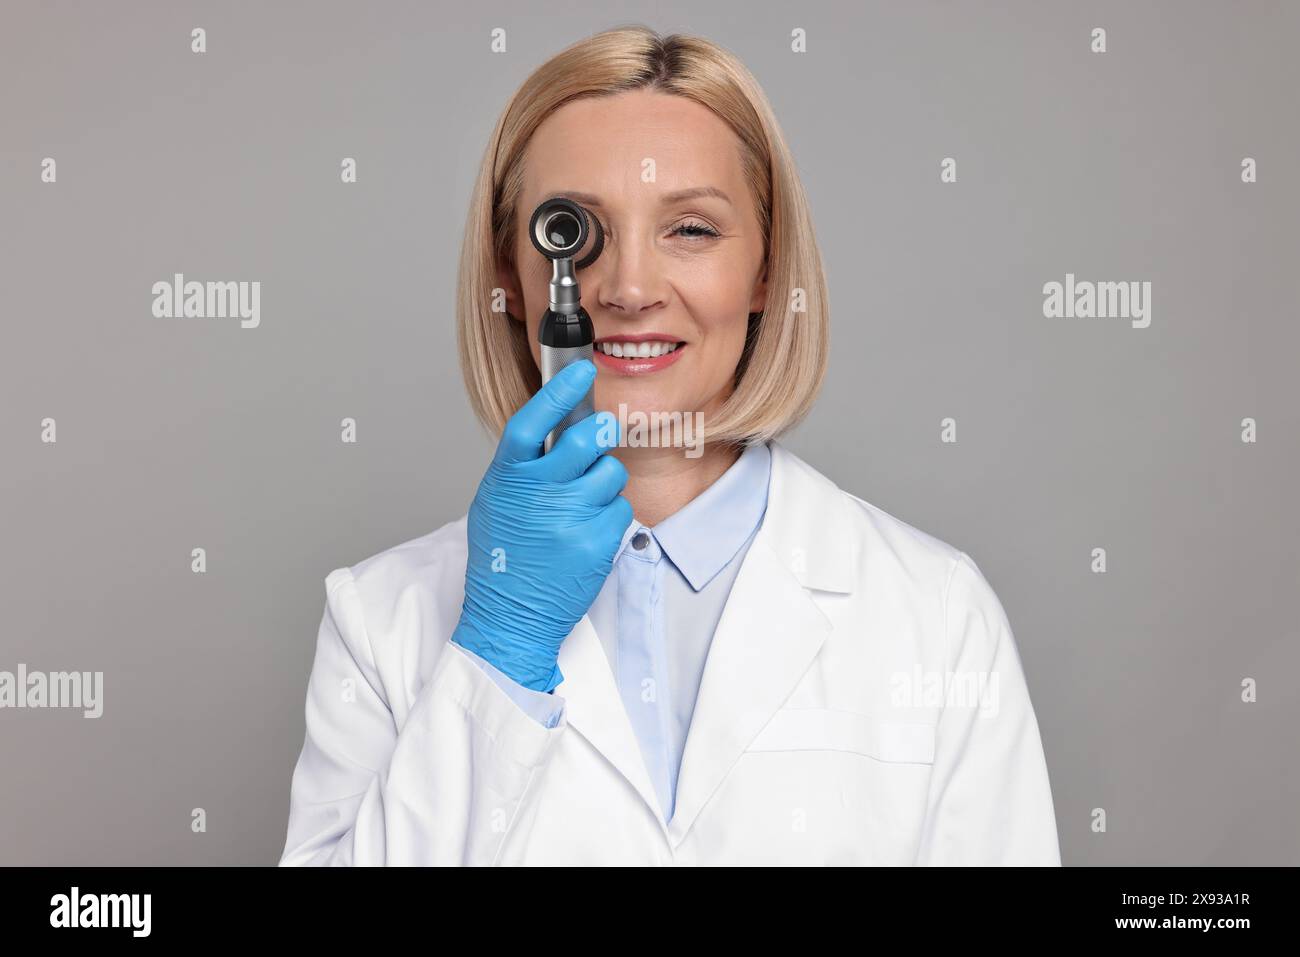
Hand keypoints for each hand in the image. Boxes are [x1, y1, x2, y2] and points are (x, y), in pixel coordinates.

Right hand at [452, 359, 631, 691]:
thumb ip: (523, 467)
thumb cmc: (502, 558)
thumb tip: (555, 425)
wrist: (509, 618)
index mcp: (507, 479)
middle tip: (602, 431)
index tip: (581, 371)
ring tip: (582, 506)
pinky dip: (610, 518)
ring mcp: (568, 519)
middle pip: (584, 439)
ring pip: (610, 474)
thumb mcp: (496, 503)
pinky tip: (587, 535)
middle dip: (600, 430)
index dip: (557, 393)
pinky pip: (620, 510)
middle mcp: (538, 495)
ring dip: (604, 483)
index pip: (532, 422)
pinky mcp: (596, 543)